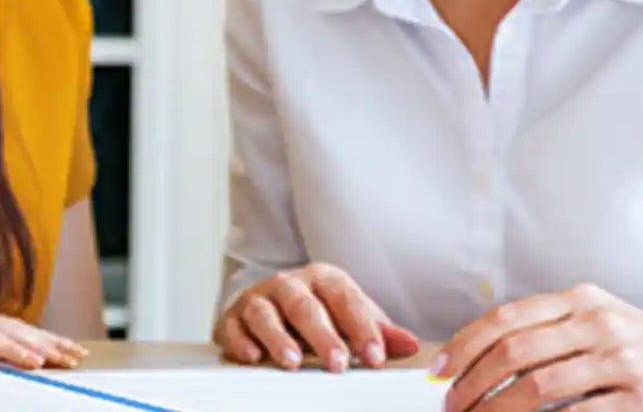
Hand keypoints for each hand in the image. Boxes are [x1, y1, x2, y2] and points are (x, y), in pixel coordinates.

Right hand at [213, 262, 420, 371]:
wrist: (270, 304)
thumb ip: (378, 332)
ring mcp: (258, 299)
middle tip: (338, 363)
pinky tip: (253, 357)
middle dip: (322, 335)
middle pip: (304, 305)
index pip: (345, 299)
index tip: (374, 356)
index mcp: (323, 279)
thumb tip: (411, 344)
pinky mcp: (232, 318)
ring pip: (265, 312)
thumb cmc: (317, 313)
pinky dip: (241, 341)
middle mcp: (289, 284)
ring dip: (278, 337)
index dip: (361, 327)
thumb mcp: (350, 318)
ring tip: (293, 362)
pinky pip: (232, 326)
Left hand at [433, 284, 642, 411]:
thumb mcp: (591, 317)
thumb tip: (475, 354)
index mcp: (578, 300)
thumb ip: (541, 328)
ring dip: (496, 409)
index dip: (464, 346)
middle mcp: (597, 325)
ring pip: (538, 387)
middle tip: (452, 403)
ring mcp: (620, 362)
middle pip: (514, 353)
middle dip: (472, 381)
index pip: (505, 318)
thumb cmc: (637, 341)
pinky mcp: (639, 401)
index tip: (441, 371)